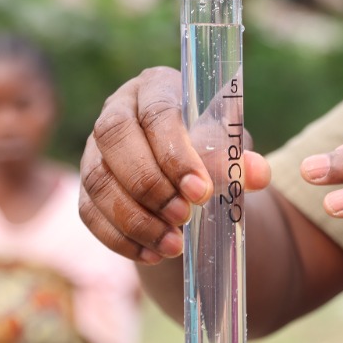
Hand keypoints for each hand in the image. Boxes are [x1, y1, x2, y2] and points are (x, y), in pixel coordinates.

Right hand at [79, 67, 271, 263]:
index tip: (201, 192)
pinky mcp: (85, 186)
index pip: (156, 113)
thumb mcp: (229, 148)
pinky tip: (153, 254)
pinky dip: (120, 238)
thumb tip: (258, 174)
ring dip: (135, 218)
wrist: (186, 174)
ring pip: (98, 180)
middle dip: (148, 183)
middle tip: (183, 217)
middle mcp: (117, 110)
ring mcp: (94, 148)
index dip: (175, 154)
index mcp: (156, 87)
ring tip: (173, 245)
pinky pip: (89, 213)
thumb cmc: (208, 148)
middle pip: (113, 137)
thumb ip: (241, 159)